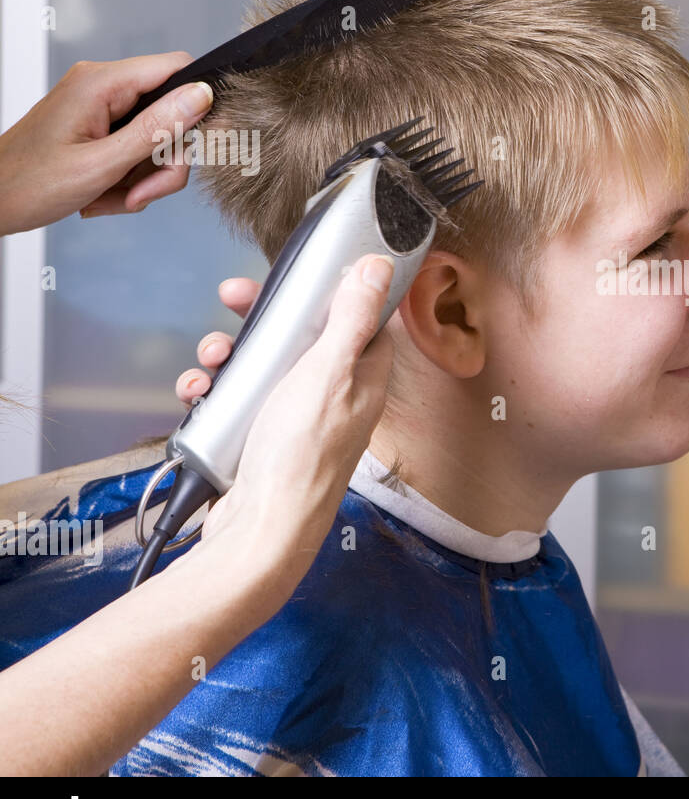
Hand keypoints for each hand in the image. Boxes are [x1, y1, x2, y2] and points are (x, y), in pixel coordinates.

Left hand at [0, 53, 212, 235]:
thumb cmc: (28, 184)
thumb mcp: (102, 164)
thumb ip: (156, 129)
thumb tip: (200, 96)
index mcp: (101, 83)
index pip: (177, 68)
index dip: (198, 103)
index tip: (196, 144)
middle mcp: (103, 88)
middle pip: (172, 115)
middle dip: (165, 162)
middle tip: (141, 193)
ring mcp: (101, 108)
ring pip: (158, 140)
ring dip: (146, 178)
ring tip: (115, 197)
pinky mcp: (100, 127)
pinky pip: (138, 151)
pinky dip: (130, 179)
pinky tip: (107, 194)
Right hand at [170, 255, 394, 607]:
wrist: (258, 530)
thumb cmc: (301, 455)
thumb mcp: (329, 373)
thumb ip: (352, 319)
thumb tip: (380, 268)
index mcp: (363, 378)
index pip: (357, 318)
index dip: (328, 290)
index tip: (298, 274)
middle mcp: (332, 395)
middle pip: (300, 335)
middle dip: (261, 315)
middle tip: (232, 296)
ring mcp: (293, 417)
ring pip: (260, 363)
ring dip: (229, 353)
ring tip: (211, 359)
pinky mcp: (259, 436)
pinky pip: (235, 398)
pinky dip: (213, 390)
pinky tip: (198, 395)